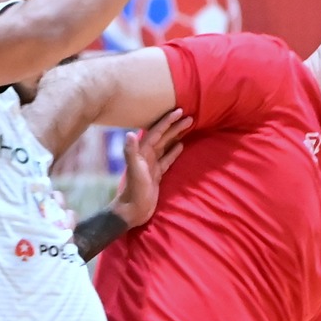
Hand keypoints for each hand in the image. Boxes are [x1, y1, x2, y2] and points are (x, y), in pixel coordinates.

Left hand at [111, 109, 192, 228]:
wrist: (133, 209)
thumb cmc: (135, 190)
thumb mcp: (134, 170)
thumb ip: (131, 152)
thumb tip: (130, 133)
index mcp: (142, 151)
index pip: (156, 132)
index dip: (167, 121)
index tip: (179, 111)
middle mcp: (147, 155)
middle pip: (163, 136)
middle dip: (175, 127)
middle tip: (190, 118)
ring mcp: (152, 164)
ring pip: (166, 146)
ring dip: (176, 136)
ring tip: (188, 128)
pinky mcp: (157, 173)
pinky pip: (167, 159)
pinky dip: (174, 151)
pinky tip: (181, 146)